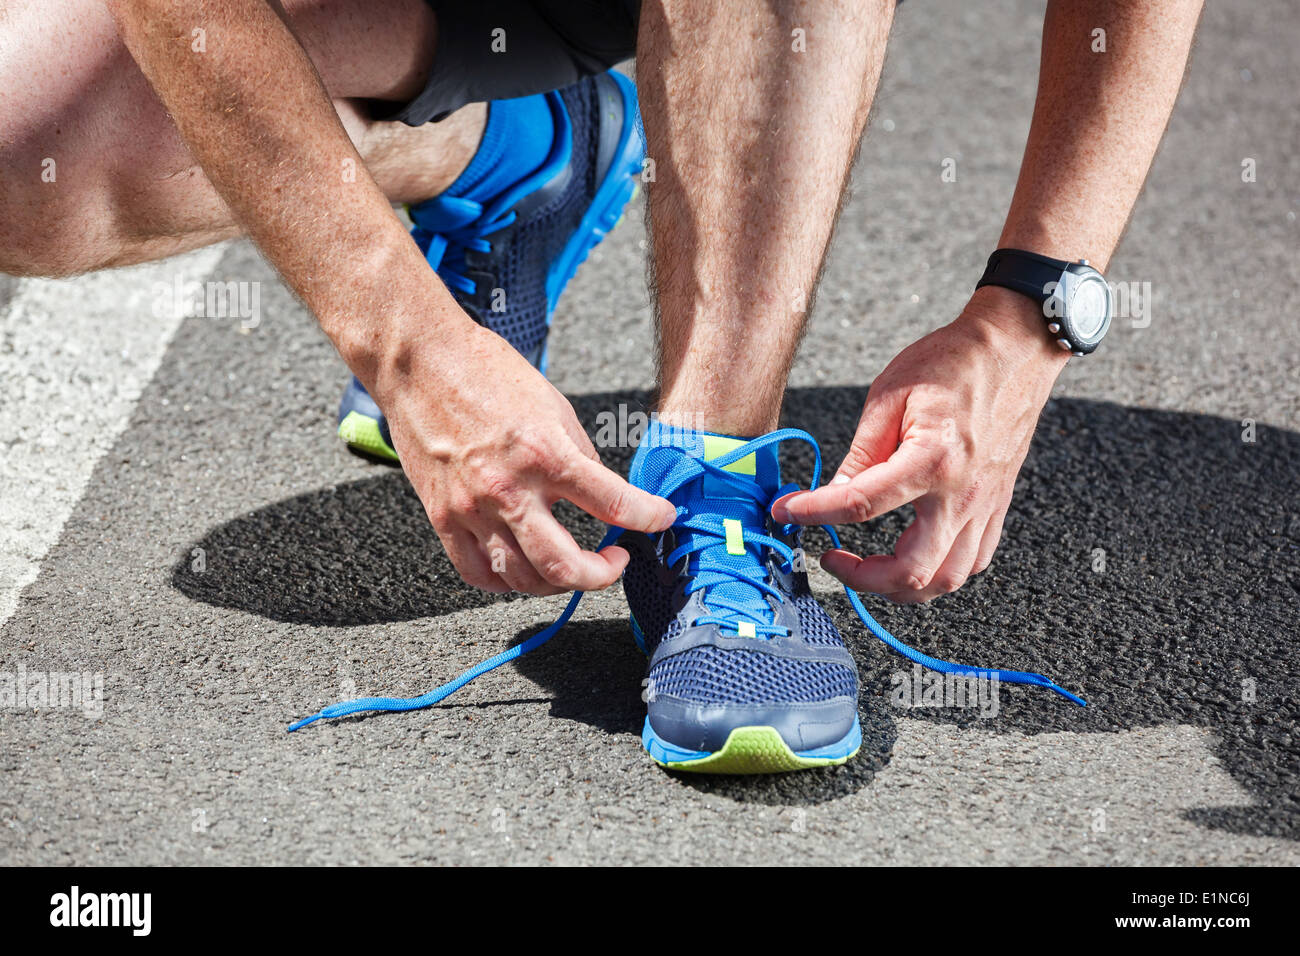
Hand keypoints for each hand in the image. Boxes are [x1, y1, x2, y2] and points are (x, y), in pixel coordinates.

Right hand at [367, 320, 676, 595]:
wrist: (420, 362)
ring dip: (556, 583)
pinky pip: (478, 572)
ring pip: (521, 579)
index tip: (661, 520)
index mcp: (544, 453)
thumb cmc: (485, 372)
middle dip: (602, 575)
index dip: (649, 519)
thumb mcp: (554, 407)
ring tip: (572, 566)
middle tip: (614, 563)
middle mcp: (508, 489)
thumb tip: (601, 496)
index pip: (612, 503)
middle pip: (563, 566)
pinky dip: (508, 581)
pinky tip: (524, 570)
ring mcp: (470, 509)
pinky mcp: (442, 517)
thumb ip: (580, 457)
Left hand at [772, 287, 1068, 601]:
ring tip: (869, 566)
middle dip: (861, 577)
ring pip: (947, 579)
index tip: (787, 513)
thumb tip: (832, 493)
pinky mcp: (997, 505)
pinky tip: (914, 555)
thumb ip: (860, 454)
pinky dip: (940, 571)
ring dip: (901, 586)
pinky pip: (973, 560)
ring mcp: (986, 505)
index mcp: (932, 460)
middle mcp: (964, 493)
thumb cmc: (953, 362)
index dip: (814, 514)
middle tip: (831, 556)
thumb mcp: (889, 395)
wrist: (1014, 349)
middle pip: (912, 571)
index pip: (861, 506)